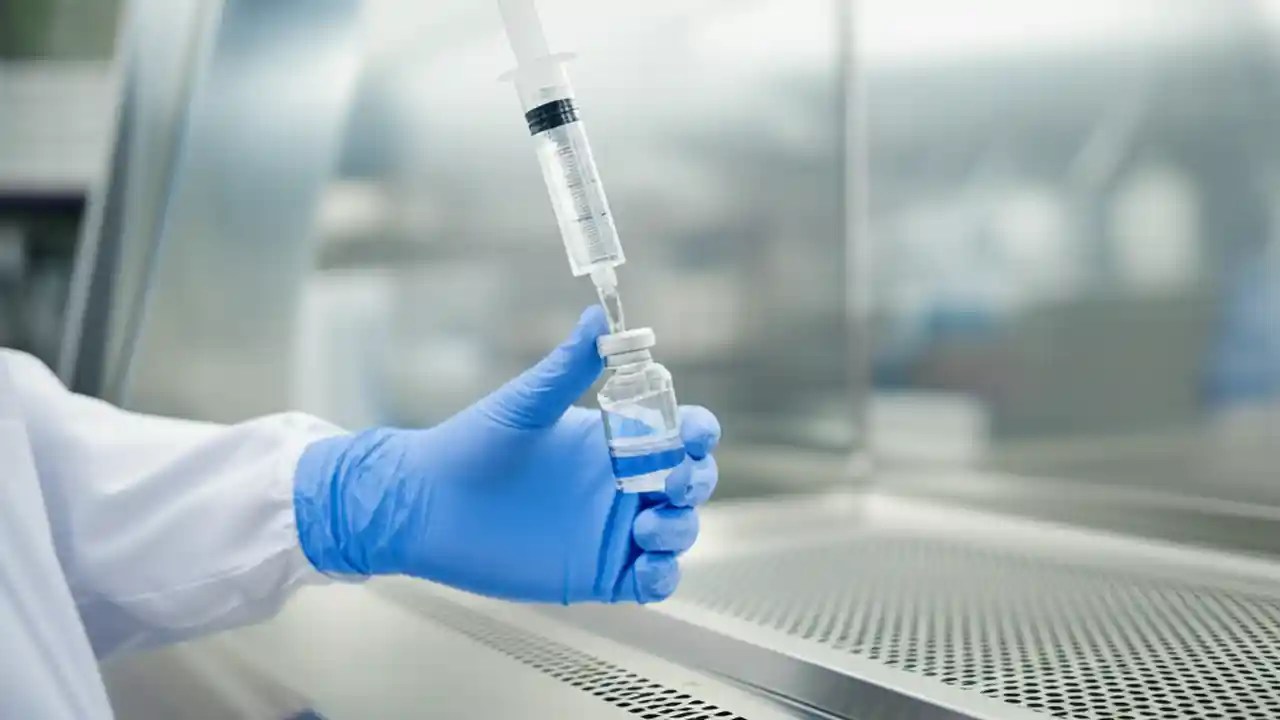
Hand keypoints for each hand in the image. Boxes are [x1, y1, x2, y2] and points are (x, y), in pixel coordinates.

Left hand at [293, 307, 719, 602]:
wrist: (426, 504)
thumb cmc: (472, 446)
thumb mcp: (526, 403)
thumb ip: (567, 366)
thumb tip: (599, 317)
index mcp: (613, 440)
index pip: (679, 435)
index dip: (698, 433)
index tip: (694, 434)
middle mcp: (621, 485)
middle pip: (690, 484)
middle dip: (696, 482)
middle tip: (670, 483)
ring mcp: (614, 531)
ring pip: (678, 532)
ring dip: (679, 529)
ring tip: (645, 526)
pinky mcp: (601, 574)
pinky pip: (652, 581)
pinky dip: (664, 575)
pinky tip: (646, 564)